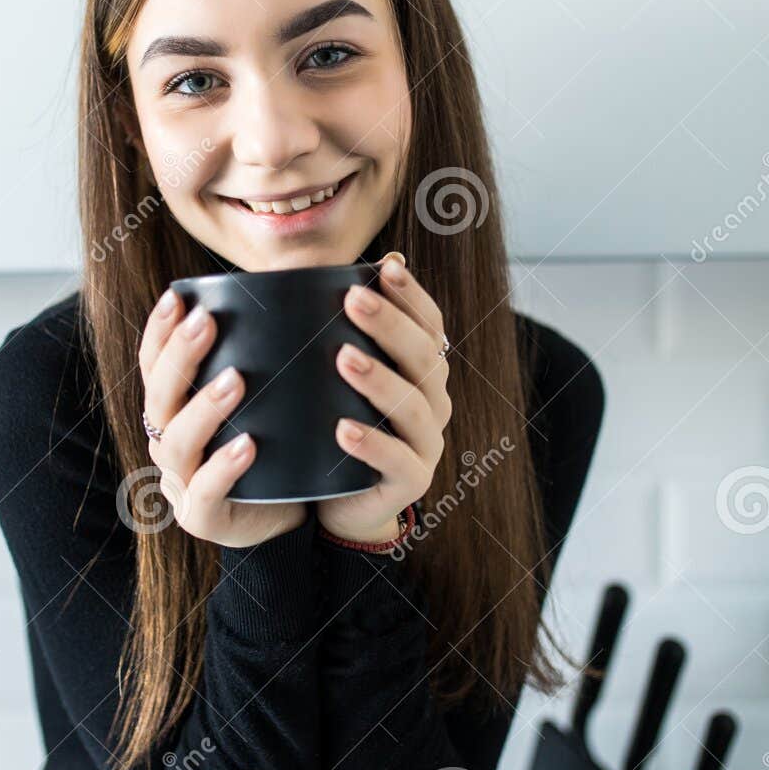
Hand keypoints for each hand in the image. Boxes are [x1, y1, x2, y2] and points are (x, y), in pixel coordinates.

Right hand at [138, 289, 306, 549]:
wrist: (289, 517)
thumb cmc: (275, 449)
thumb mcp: (264, 399)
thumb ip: (260, 357)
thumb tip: (289, 288)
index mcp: (173, 412)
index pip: (154, 365)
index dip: (159, 332)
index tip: (178, 297)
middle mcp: (168, 443)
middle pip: (160, 395)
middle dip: (181, 356)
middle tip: (205, 321)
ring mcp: (180, 483)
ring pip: (178, 442)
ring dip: (205, 407)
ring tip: (236, 379)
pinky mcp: (202, 518)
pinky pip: (206, 491)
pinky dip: (224, 467)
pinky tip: (247, 444)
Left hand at [317, 254, 451, 543]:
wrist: (339, 501)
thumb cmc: (334, 426)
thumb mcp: (336, 379)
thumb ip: (341, 333)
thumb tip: (334, 273)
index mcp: (423, 370)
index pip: (428, 324)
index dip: (412, 296)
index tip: (384, 268)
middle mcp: (434, 402)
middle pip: (423, 357)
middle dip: (389, 325)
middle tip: (352, 300)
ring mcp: (427, 443)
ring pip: (414, 407)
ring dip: (379, 380)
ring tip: (343, 358)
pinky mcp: (412, 482)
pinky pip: (398, 462)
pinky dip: (372, 444)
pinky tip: (343, 428)